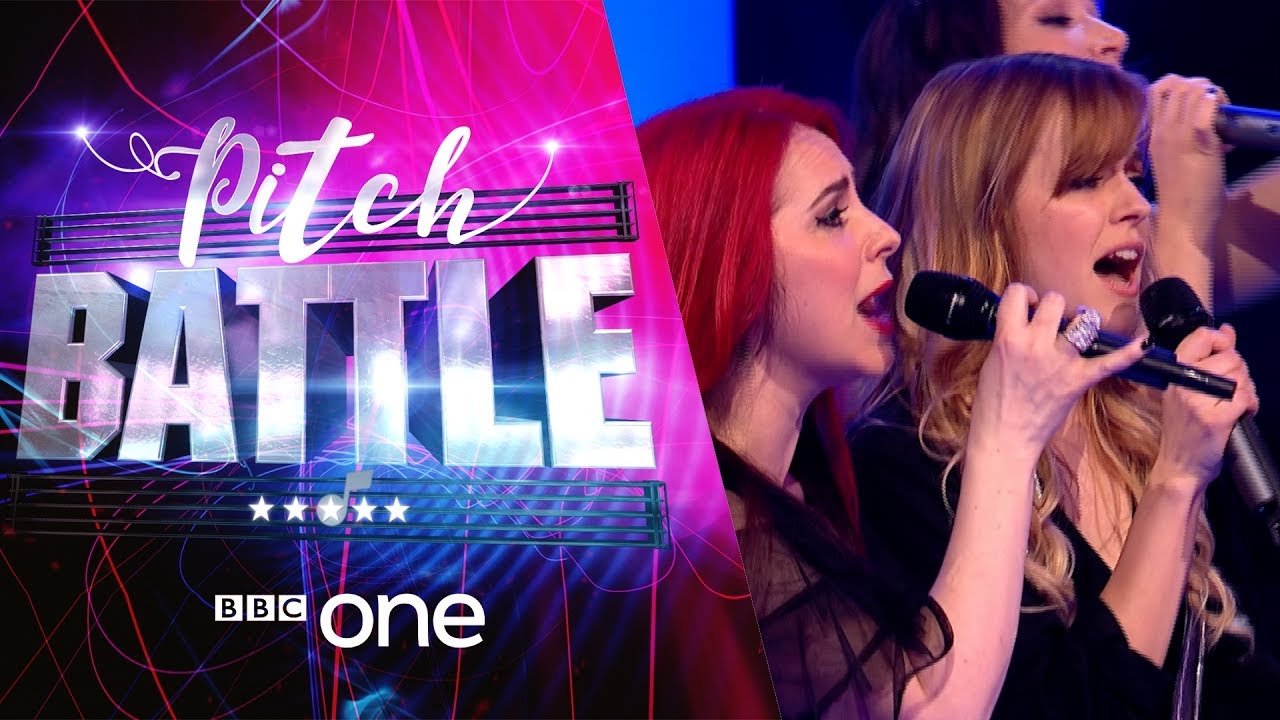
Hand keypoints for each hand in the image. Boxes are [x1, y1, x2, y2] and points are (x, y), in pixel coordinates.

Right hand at [970, 284, 1146, 451]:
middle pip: (1054, 300)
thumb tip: (1024, 322)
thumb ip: (1008, 337)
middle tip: (1049, 321)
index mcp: (1007, 338)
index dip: (1024, 296)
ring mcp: (1060, 362)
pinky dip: (1129, 352)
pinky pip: (1110, 362)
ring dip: (1081, 322)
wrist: (1004, 437)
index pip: (1017, 293)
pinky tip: (1144, 342)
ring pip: (1082, 320)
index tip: (1026, 306)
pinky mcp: (1078, 380)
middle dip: (1052, 306)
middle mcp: (1035, 345)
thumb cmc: (993, 403)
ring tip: (1076, 331)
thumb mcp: (992, 361)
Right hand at [1148, 75, 1227, 248]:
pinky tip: (1224, 123)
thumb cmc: (1180, 198)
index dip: (1180, 87)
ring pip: (1190, 88)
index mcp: (1152, 135)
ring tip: (1220, 112)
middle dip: (1198, 85)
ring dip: (1211, 92)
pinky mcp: (1197, 141)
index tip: (1196, 105)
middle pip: (1172, 82)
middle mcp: (1160, 131)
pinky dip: (1217, 104)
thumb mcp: (1170, 162)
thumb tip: (1202, 123)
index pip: (1155, 91)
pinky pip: (1205, 104)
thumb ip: (1179, 140)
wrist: (1182, 221)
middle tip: (1213, 105)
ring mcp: (1177, 134)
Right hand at [1153, 324, 1258, 492]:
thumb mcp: (1187, 390)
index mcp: (1175, 374)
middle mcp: (1183, 384)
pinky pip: (1245, 398)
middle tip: (1232, 391)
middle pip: (1230, 358)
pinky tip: (1243, 413)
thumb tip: (1226, 329)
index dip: (1222, 340)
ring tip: (1237, 404)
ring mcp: (1197, 401)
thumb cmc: (1184, 430)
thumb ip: (1208, 358)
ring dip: (1247, 390)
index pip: (1200, 337)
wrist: (1179, 467)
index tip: (1226, 352)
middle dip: (1240, 373)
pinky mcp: (1214, 419)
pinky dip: (1251, 405)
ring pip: (1240, 377)